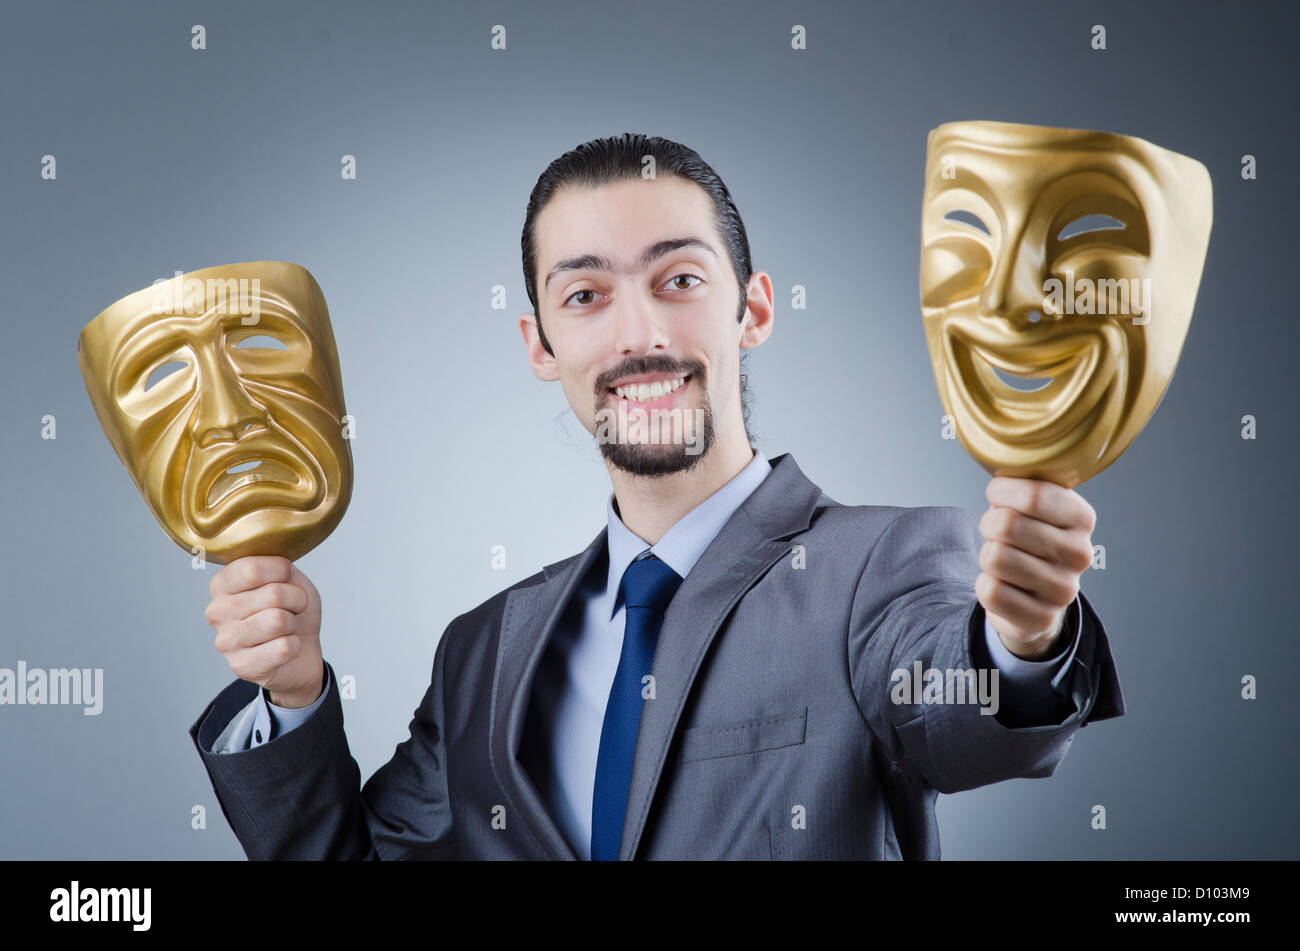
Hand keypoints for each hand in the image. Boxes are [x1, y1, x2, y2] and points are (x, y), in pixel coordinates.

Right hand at [204, 556, 323, 708]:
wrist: (302, 651)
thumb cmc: (291, 610)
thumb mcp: (289, 578)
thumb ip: (279, 566)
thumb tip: (281, 566)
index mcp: (222, 584)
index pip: (252, 569)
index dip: (282, 571)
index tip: (286, 579)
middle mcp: (216, 612)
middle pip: (273, 594)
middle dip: (296, 599)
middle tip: (291, 608)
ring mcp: (226, 642)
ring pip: (278, 620)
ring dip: (294, 622)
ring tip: (286, 627)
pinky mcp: (241, 667)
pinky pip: (284, 647)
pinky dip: (295, 645)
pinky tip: (284, 647)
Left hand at [976, 476, 1095, 659]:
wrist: (1036, 598)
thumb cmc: (1029, 540)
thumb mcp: (1036, 507)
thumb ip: (1024, 483)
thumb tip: (1001, 461)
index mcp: (1082, 518)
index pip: (1033, 496)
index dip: (1001, 491)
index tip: (996, 494)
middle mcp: (1080, 555)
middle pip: (1006, 524)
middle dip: (989, 524)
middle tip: (997, 531)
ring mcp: (1063, 590)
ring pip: (994, 557)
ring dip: (986, 556)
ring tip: (1002, 559)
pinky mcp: (1040, 619)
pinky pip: (989, 591)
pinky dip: (985, 586)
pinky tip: (1003, 586)